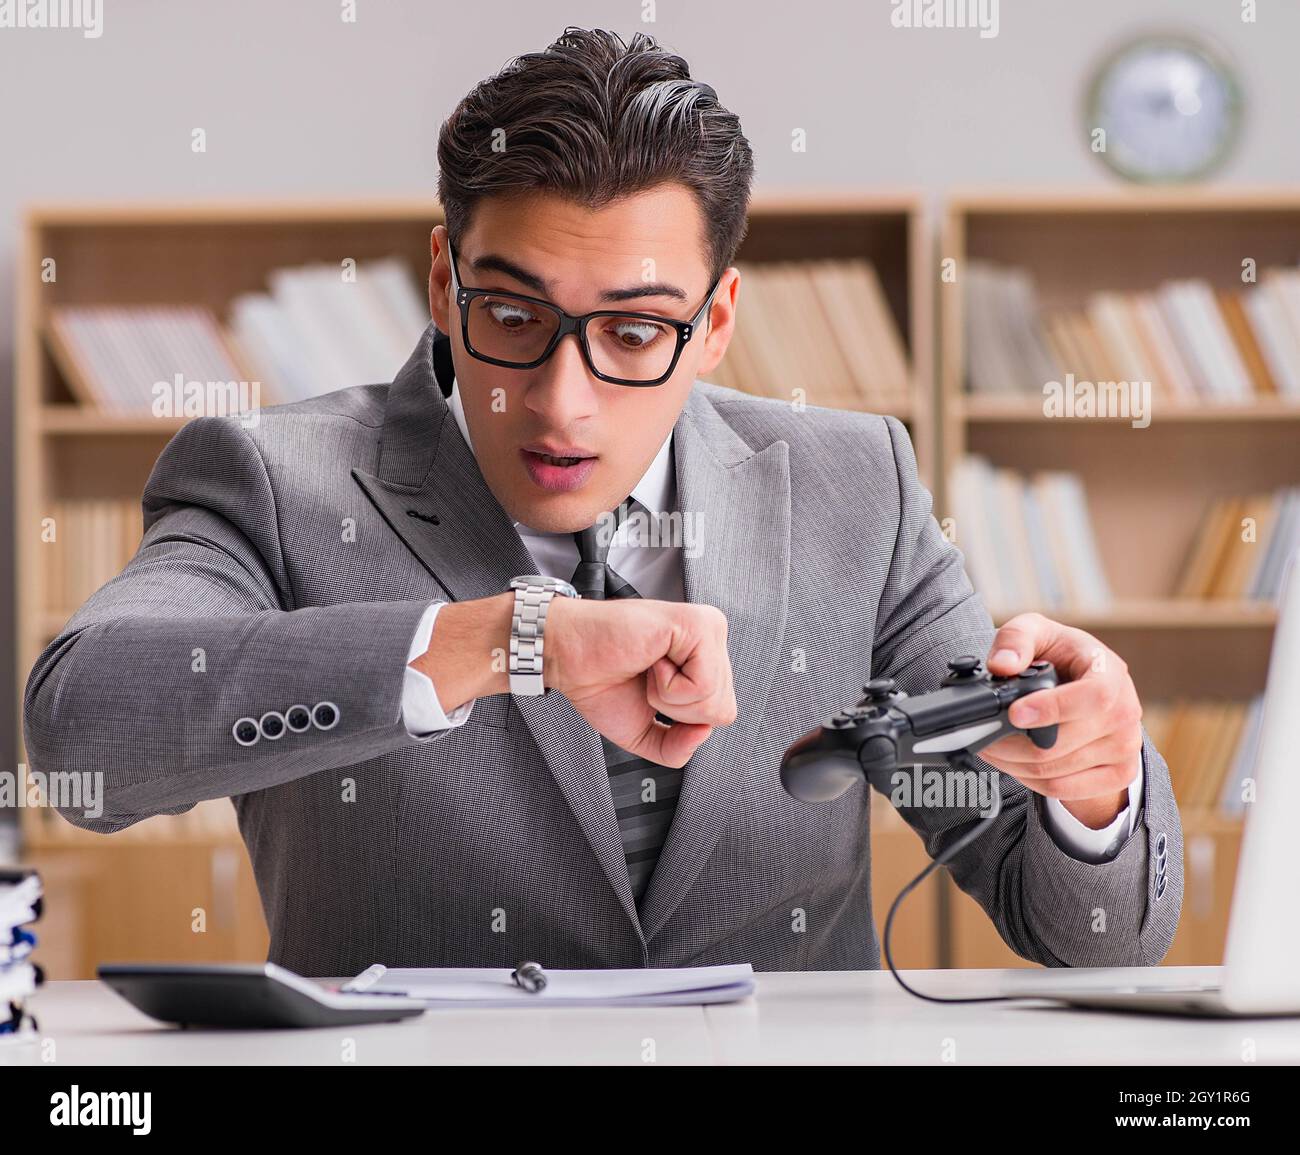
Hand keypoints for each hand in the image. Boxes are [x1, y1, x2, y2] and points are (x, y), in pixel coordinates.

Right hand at [545, 597, 736, 767]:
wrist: (569, 657)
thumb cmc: (601, 682)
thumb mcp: (645, 733)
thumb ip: (677, 748)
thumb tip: (703, 733)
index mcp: (706, 659)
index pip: (721, 714)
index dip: (681, 721)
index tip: (651, 691)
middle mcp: (713, 640)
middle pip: (723, 711)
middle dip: (677, 712)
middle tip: (647, 680)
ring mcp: (709, 628)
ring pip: (715, 700)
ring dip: (669, 697)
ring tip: (648, 669)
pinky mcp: (698, 623)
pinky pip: (703, 685)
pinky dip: (668, 686)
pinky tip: (651, 660)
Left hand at [977, 612, 1141, 828]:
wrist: (1087, 685)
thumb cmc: (1060, 656)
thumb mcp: (1036, 631)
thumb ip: (1015, 639)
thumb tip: (1002, 665)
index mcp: (1109, 672)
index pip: (1094, 697)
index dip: (1053, 709)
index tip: (1015, 713)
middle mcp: (1125, 711)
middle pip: (1063, 743)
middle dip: (1012, 743)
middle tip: (981, 735)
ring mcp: (1125, 746)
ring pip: (1057, 770)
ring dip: (1013, 763)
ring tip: (990, 748)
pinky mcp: (1118, 773)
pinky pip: (1063, 789)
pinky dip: (1029, 780)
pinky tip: (1013, 763)